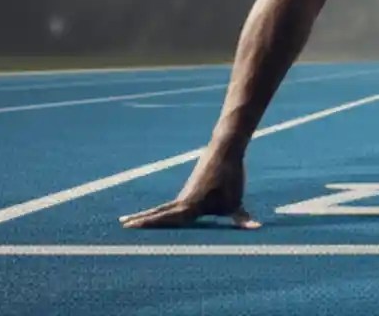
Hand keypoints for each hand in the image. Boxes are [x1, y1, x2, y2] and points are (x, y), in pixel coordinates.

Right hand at [119, 149, 259, 229]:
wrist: (225, 148)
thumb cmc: (231, 176)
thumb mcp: (236, 202)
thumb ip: (241, 219)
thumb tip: (256, 228)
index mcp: (190, 206)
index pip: (167, 219)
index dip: (150, 224)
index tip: (131, 226)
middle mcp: (183, 200)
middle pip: (159, 213)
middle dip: (142, 220)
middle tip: (122, 224)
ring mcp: (185, 194)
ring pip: (164, 209)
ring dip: (148, 215)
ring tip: (130, 220)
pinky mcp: (190, 190)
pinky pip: (173, 205)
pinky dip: (162, 211)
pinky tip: (156, 214)